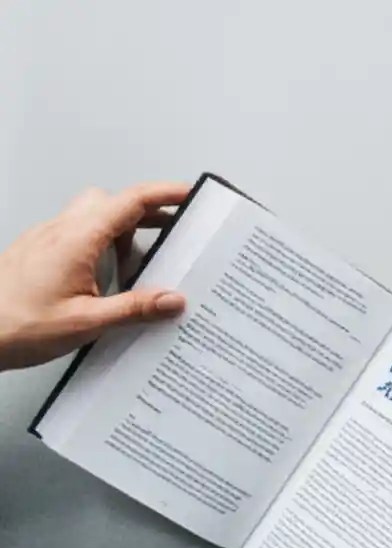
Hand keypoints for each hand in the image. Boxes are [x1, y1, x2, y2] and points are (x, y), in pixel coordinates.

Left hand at [0, 182, 189, 369]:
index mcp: (77, 239)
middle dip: (146, 213)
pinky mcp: (37, 253)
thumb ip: (134, 308)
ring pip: (93, 217)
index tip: (190, 194)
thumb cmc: (15, 325)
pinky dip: (100, 247)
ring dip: (121, 232)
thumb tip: (173, 299)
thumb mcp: (86, 322)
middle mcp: (60, 231)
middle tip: (172, 233)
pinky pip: (78, 235)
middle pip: (112, 203)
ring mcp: (46, 240)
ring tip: (139, 268)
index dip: (164, 193)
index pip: (130, 201)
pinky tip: (106, 280)